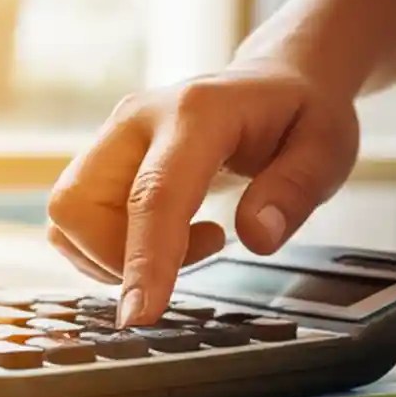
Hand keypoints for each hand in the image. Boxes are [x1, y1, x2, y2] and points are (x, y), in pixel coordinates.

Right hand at [46, 58, 359, 326]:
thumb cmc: (297, 115)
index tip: (139, 316)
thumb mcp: (327, 148)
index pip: (154, 194)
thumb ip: (295, 192)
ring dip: (118, 255)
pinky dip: (109, 248)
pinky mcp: (96, 159)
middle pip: (80, 207)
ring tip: (188, 239)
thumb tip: (255, 238)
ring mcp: (109, 137)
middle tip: (200, 249)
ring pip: (68, 221)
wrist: (272, 81)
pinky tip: (164, 233)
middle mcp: (136, 120)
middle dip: (121, 259)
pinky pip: (73, 223)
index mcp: (195, 112)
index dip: (142, 258)